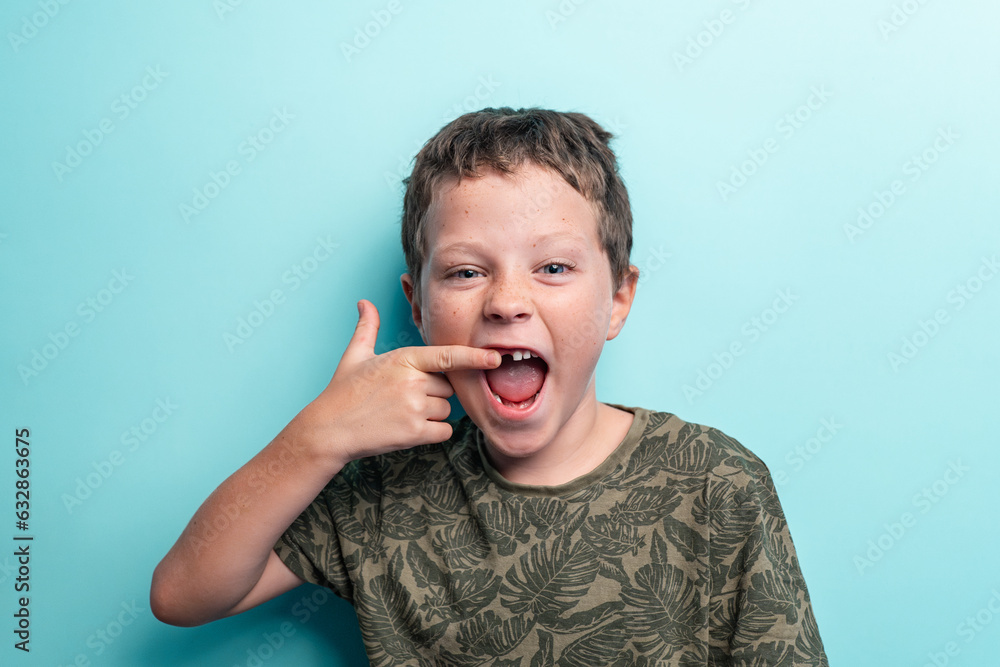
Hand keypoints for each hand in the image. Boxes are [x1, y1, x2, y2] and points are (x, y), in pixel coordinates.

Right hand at [291, 300, 499, 465]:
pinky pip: (444, 431)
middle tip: (405, 397)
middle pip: (447, 386)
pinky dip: (433, 432)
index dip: (475, 357)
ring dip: (433, 413)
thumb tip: (364, 303)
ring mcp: (415, 408)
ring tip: (403, 413)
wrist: (328, 430)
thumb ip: (367, 328)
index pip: (448, 356)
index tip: (496, 357)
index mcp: (404, 359)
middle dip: (434, 392)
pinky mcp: (414, 433)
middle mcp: (413, 382)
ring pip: (447, 409)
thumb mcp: (355, 356)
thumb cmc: (342, 392)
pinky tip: (410, 429)